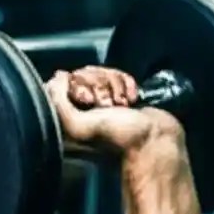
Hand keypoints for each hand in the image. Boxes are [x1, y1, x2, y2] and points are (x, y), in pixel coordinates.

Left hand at [44, 67, 183, 157]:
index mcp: (65, 120)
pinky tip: (131, 100)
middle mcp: (80, 110)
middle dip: (100, 86)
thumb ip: (58, 103)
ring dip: (115, 85)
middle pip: (82, 74)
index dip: (78, 85)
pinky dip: (127, 83)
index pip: (60, 83)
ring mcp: (101, 102)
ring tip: (122, 105)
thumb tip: (57, 77)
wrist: (156, 140)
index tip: (90, 101)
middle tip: (109, 106)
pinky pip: (117, 74)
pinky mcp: (119, 94)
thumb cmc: (117, 137)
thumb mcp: (77, 126)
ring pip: (101, 72)